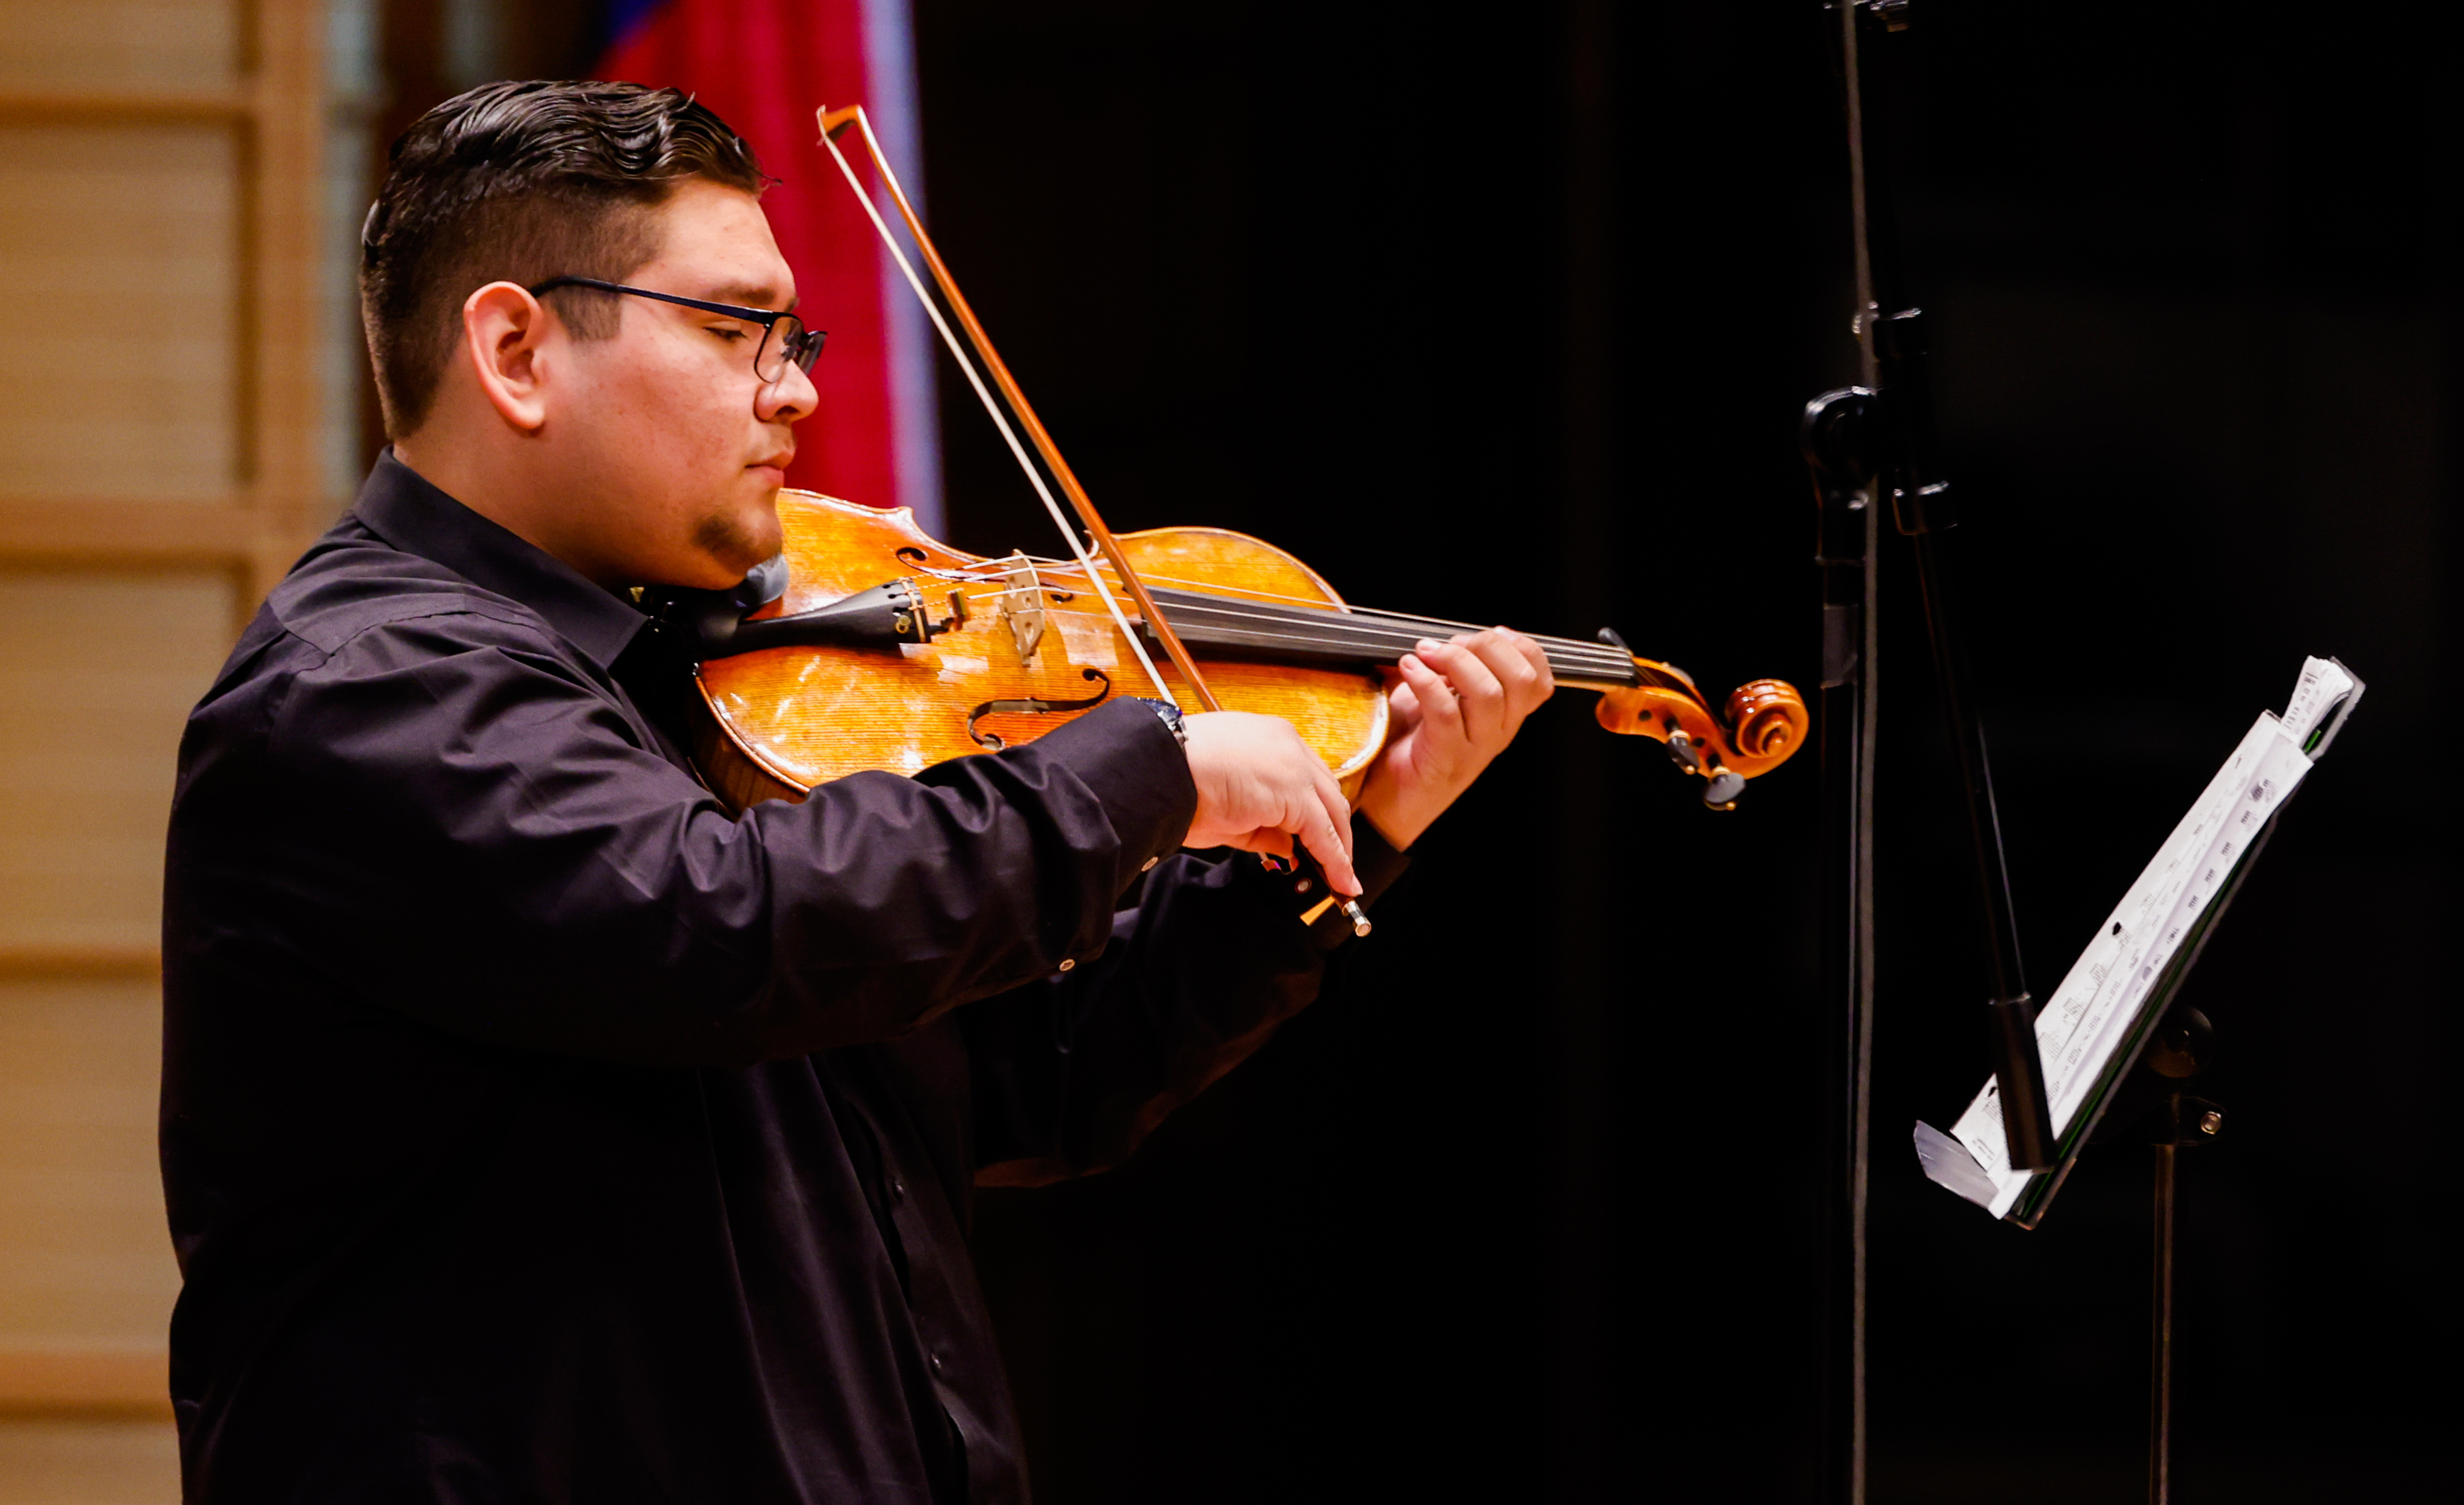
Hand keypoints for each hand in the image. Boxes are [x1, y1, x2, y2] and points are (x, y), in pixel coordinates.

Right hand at [1180, 710, 1360, 896]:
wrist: (1159, 773)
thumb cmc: (1178, 782)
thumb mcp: (1229, 808)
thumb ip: (1264, 827)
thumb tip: (1289, 846)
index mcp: (1267, 739)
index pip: (1305, 775)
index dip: (1316, 808)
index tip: (1318, 835)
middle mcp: (1286, 744)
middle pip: (1327, 790)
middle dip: (1334, 828)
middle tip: (1337, 860)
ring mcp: (1293, 765)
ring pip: (1332, 810)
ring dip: (1339, 846)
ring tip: (1341, 877)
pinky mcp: (1295, 792)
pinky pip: (1324, 832)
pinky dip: (1335, 859)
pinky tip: (1338, 879)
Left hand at [1356, 628, 1552, 849]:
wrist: (1384, 797)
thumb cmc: (1409, 743)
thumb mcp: (1438, 696)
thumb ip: (1451, 670)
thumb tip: (1442, 637)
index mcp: (1504, 716)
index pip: (1539, 678)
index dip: (1520, 646)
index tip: (1488, 634)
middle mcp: (1497, 732)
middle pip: (1519, 678)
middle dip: (1485, 646)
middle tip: (1446, 645)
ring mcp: (1474, 748)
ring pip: (1488, 693)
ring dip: (1454, 661)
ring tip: (1423, 654)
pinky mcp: (1445, 759)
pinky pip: (1446, 712)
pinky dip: (1425, 681)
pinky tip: (1408, 669)